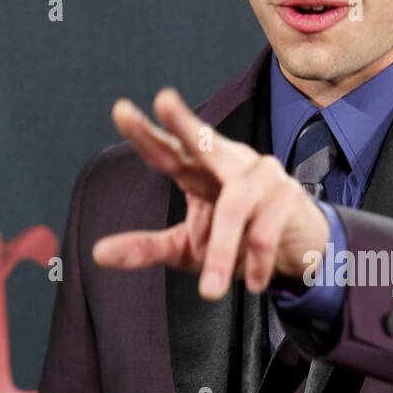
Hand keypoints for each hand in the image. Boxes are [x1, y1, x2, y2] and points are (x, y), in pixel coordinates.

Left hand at [91, 88, 330, 298]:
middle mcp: (230, 162)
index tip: (121, 111)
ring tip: (211, 292)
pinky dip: (255, 263)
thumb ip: (146, 248)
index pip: (169, 151)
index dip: (146, 133)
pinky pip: (264, 232)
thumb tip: (97, 254)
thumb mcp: (185, 249)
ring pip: (234, 207)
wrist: (295, 254)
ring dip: (222, 253)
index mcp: (200, 170)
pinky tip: (252, 282)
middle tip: (163, 100)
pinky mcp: (290, 197)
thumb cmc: (236, 242)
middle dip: (185, 124)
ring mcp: (263, 175)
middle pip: (205, 142)